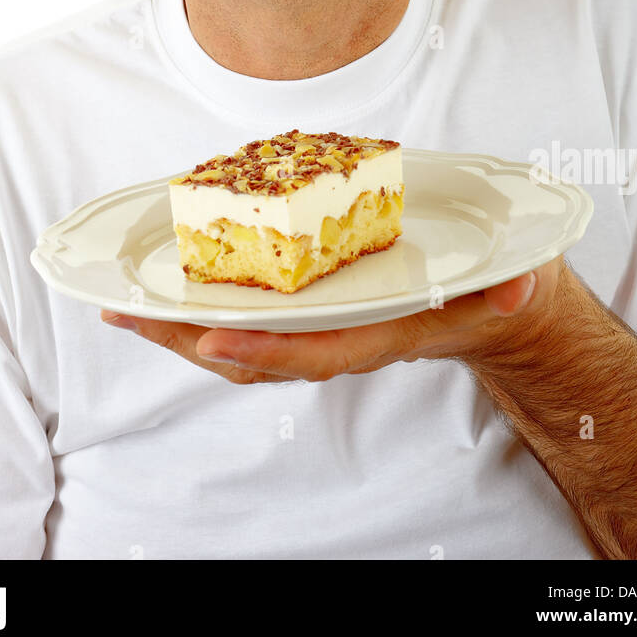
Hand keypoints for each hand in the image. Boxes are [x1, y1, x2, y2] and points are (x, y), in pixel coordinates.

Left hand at [101, 255, 566, 384]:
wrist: (494, 304)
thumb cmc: (496, 288)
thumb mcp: (514, 283)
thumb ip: (512, 289)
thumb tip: (513, 292)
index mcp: (383, 334)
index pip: (317, 353)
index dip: (264, 349)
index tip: (211, 335)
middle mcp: (343, 336)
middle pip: (258, 352)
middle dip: (191, 338)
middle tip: (127, 313)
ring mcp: (323, 326)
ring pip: (243, 340)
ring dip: (183, 326)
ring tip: (123, 306)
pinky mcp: (313, 307)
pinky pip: (250, 315)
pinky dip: (205, 305)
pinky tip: (168, 287)